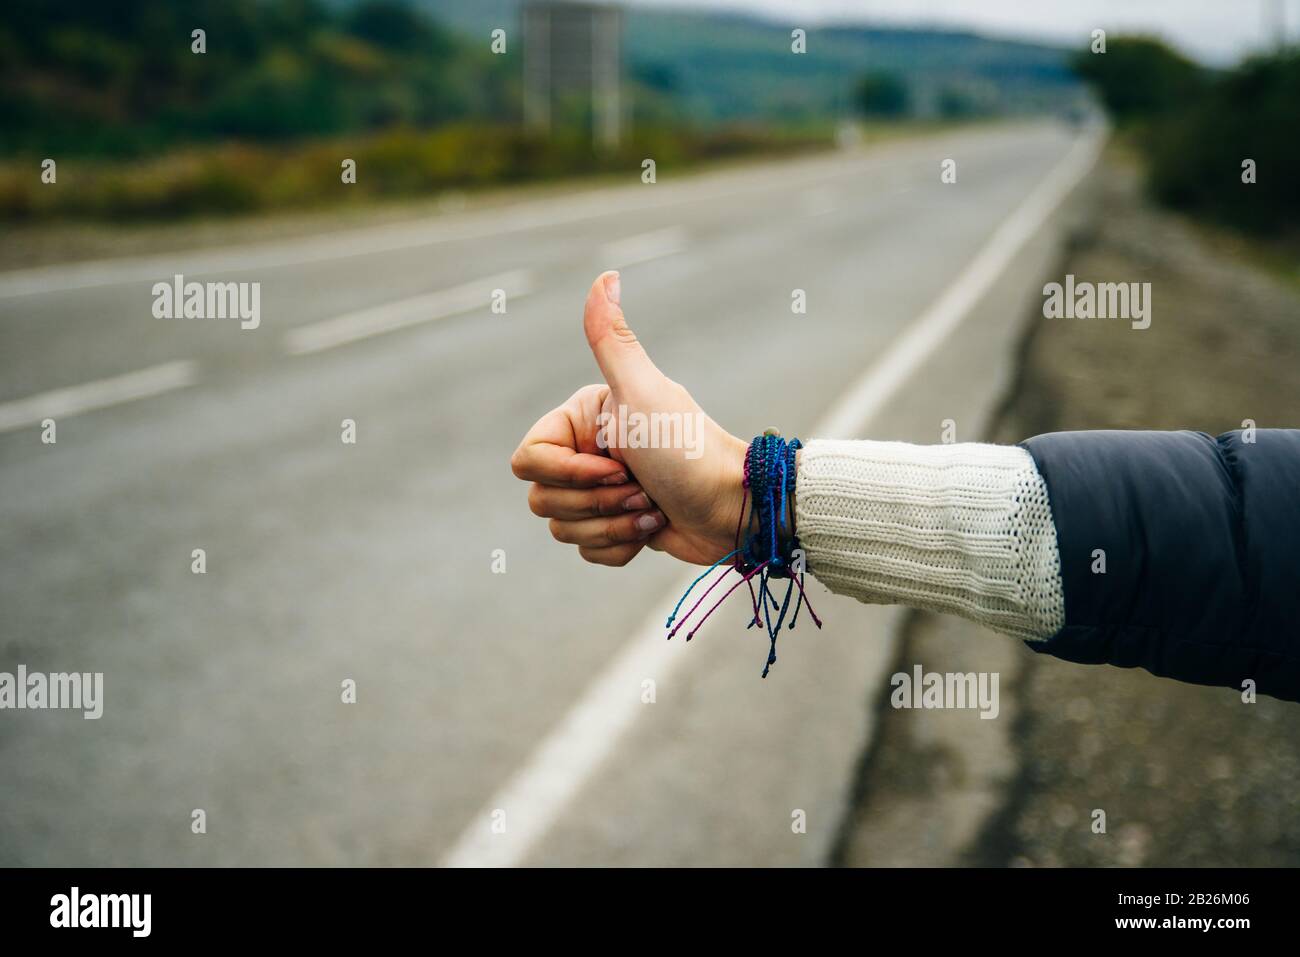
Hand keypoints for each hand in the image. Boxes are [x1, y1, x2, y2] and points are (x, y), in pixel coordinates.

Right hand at [511, 271, 747, 566]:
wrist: (736, 507)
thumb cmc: (689, 449)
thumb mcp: (644, 393)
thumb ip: (613, 339)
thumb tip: (605, 275)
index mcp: (582, 419)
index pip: (527, 461)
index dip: (568, 473)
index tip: (618, 465)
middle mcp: (586, 452)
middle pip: (542, 499)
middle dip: (596, 503)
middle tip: (642, 487)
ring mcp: (599, 492)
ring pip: (561, 528)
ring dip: (613, 526)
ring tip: (652, 508)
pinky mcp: (615, 527)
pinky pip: (586, 550)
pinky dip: (621, 548)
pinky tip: (652, 528)